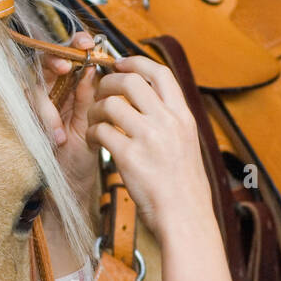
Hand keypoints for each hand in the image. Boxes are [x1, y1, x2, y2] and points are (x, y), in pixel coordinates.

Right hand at [30, 30, 102, 216]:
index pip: (70, 53)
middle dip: (53, 60)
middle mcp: (52, 88)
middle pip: (44, 61)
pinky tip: (57, 138)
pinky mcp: (25, 118)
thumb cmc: (85, 150)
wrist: (73, 180)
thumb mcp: (91, 121)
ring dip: (46, 105)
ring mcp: (36, 103)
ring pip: (34, 87)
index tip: (86, 42)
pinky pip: (28, 110)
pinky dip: (43, 124)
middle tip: (66, 65)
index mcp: (72, 84)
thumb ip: (88, 95)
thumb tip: (92, 66)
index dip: (75, 42)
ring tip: (60, 127)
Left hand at [83, 54, 212, 243]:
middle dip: (109, 82)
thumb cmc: (184, 189)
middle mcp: (168, 122)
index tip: (119, 63)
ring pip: (111, 104)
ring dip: (96, 109)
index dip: (136, 62)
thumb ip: (173, 123)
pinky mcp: (130, 157)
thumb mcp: (188, 146)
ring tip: (93, 122)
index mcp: (184, 117)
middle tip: (100, 93)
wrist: (186, 218)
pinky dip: (91, 133)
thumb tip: (156, 105)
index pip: (160, 73)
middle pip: (131, 81)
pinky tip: (93, 142)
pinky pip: (101, 131)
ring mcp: (149, 138)